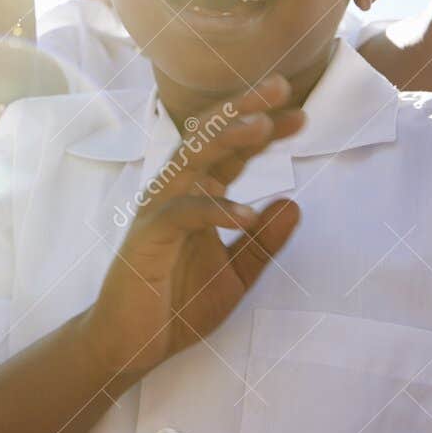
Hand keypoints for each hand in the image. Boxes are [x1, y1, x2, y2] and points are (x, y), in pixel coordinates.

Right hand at [83, 76, 304, 377]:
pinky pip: (184, 212)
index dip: (265, 129)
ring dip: (227, 138)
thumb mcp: (236, 273)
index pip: (233, 151)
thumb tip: (295, 204)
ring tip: (262, 126)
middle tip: (281, 89)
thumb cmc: (175, 304)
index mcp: (197, 194)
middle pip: (210, 136)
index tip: (300, 116)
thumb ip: (264, 242)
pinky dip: (215, 209)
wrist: (131, 343)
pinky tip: (247, 213)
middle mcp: (177, 190)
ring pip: (192, 159)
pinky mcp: (149, 236)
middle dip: (244, 109)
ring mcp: (160, 209)